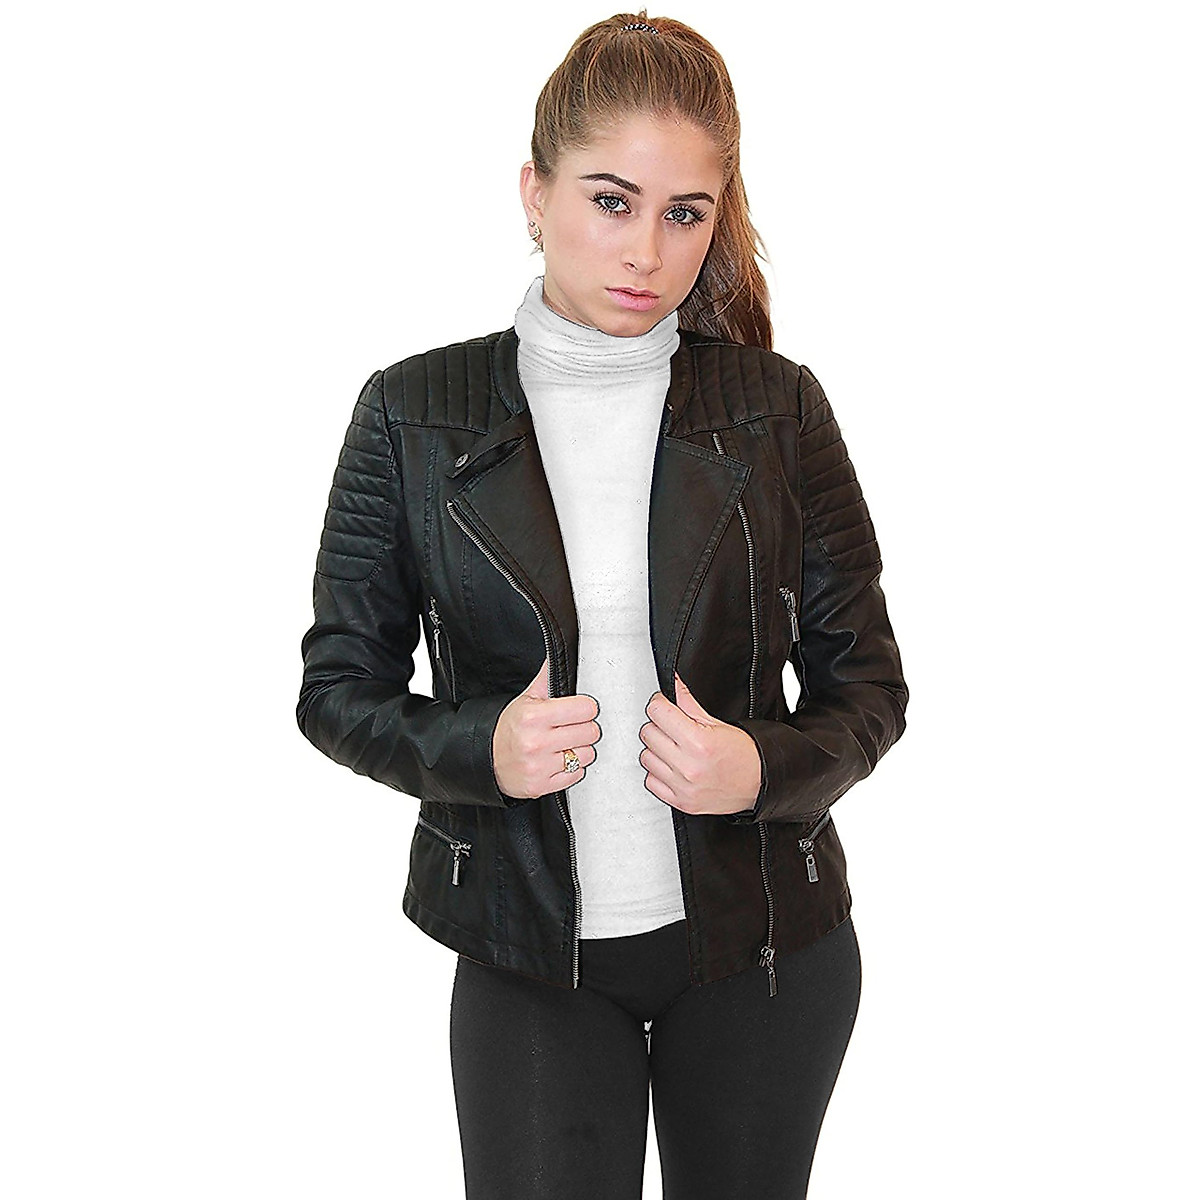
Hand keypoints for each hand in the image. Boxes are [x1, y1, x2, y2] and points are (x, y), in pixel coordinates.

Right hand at [492, 656, 601, 798]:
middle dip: (583, 729)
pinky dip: (572, 768)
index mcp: (534, 716)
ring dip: (579, 749)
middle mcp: (536, 742)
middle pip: (590, 732)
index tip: (577, 710)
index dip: (584, 709)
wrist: (485, 761)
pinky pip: (577, 775)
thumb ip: (547, 678)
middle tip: (570, 728)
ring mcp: (539, 766)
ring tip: (564, 745)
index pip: (585, 709)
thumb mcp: (526, 699)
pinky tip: (558, 760)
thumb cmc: (509, 728)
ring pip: (587, 754)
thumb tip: (556, 653)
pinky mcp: (542, 786)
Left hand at [638, 672, 761, 815]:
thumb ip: (688, 702)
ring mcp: (683, 786)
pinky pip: (650, 781)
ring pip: (646, 757)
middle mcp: (688, 766)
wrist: (760, 783)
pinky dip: (658, 772)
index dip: (660, 704)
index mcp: (698, 742)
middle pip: (648, 733)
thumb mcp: (717, 723)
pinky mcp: (680, 801)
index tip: (664, 705)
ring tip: (674, 748)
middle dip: (658, 726)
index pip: (657, 712)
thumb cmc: (743, 754)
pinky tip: (672, 767)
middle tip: (673, 727)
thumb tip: (673, 683)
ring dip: (656, 750)